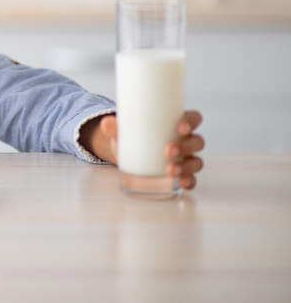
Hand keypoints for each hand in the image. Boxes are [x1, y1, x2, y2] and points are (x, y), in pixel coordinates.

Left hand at [87, 110, 204, 189]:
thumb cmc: (132, 135)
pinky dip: (189, 181)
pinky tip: (181, 183)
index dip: (191, 122)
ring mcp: (186, 158)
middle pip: (197, 141)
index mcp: (176, 123)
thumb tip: (105, 124)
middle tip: (167, 151)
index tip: (180, 127)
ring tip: (170, 170)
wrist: (128, 154)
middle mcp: (186, 140)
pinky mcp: (182, 173)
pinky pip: (192, 178)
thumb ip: (114, 127)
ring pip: (196, 161)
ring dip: (186, 166)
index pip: (193, 118)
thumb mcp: (124, 130)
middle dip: (185, 146)